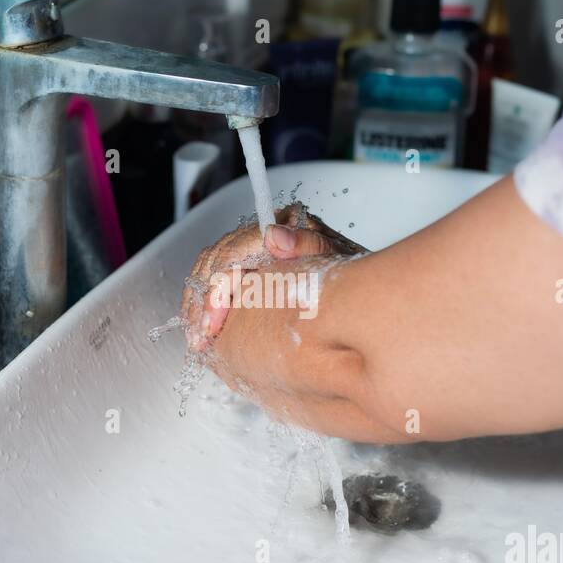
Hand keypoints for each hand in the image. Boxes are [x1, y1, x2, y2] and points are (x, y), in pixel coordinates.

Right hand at [181, 201, 364, 350]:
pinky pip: (217, 283)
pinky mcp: (251, 270)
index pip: (232, 252)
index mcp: (281, 224)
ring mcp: (254, 250)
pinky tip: (204, 330)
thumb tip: (274, 235)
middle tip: (201, 337)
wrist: (364, 290)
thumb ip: (307, 243)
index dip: (217, 288)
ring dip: (198, 306)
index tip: (214, 321)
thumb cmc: (352, 276)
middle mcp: (263, 233)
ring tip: (198, 339)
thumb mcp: (335, 259)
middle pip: (213, 261)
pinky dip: (206, 306)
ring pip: (208, 271)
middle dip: (202, 302)